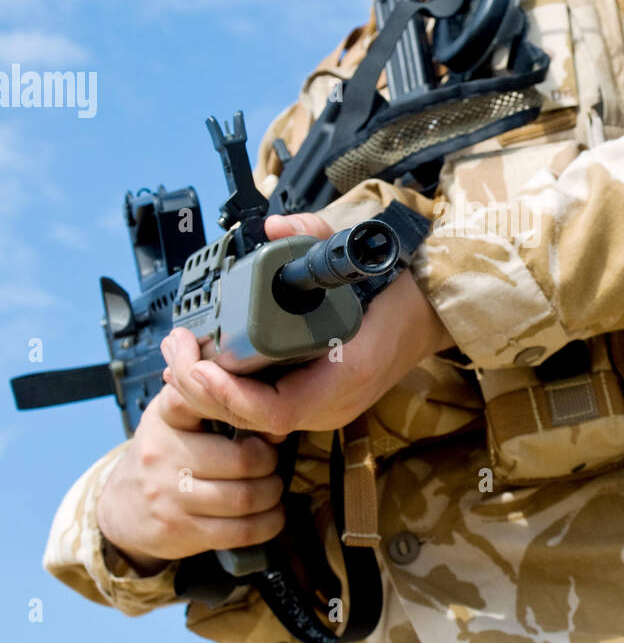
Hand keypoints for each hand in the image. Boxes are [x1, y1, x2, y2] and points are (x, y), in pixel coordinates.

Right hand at [96, 385, 285, 572]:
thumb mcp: (174, 418)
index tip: (263, 420)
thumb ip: (212, 403)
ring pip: (245, 497)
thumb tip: (270, 415)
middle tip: (272, 464)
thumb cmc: (163, 456)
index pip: (203, 398)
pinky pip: (240, 531)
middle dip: (271, 463)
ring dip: (272, 495)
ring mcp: (169, 495)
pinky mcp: (179, 530)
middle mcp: (163, 453)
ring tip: (272, 489)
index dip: (245, 408)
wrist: (121, 508)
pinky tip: (270, 515)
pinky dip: (267, 524)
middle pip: (244, 459)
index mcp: (166, 416)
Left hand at [158, 211, 453, 435]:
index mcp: (342, 379)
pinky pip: (260, 408)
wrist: (430, 316)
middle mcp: (328, 403)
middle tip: (175, 348)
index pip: (273, 409)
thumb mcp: (358, 261)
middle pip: (249, 417)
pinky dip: (226, 393)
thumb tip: (276, 225)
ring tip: (178, 357)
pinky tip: (201, 372)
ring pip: (249, 417)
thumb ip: (315, 237)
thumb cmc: (398, 299)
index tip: (199, 364)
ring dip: (207, 391)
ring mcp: (320, 407)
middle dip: (201, 387)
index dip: (226, 393)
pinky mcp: (312, 400)